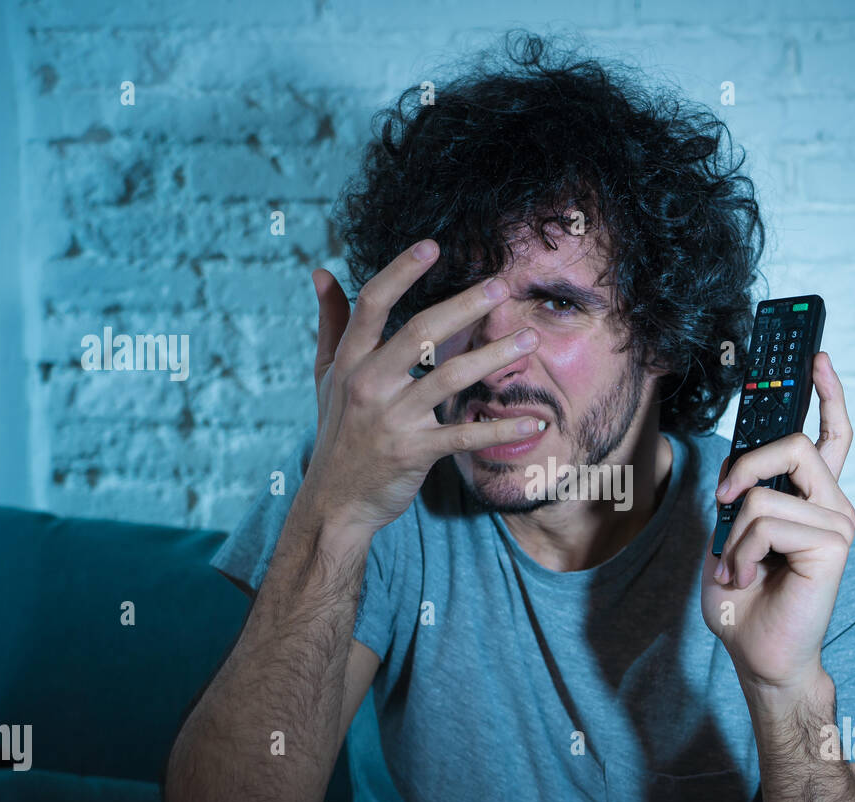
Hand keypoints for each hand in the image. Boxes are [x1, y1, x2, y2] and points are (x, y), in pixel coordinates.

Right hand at [299, 240, 546, 543]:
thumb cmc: (338, 432)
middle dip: (463, 306)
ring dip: (493, 356)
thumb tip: (321, 272)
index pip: (371, 304)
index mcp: (349, 361)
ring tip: (528, 339)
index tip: (432, 245)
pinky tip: (533, 421)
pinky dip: (500, 429)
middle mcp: (368, 384)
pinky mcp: (414, 452)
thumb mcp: (327, 377)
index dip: (400, 272)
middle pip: (418, 332)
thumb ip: (330, 323)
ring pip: (449, 378)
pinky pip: (464, 435)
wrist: (334, 502)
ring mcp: (392, 419)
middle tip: (501, 286)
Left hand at [700, 352, 854, 700]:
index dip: (827, 393)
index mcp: (811, 500)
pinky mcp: (833, 542)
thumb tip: (738, 473)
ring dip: (732, 537)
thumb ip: (741, 497)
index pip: (829, 436)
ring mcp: (837, 521)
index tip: (816, 354)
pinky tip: (747, 578)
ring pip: (764, 492)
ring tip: (737, 570)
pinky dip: (740, 551)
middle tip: (722, 504)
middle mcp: (832, 504)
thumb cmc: (745, 600)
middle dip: (744, 466)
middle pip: (792, 442)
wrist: (761, 656)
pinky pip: (766, 519)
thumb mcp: (729, 536)